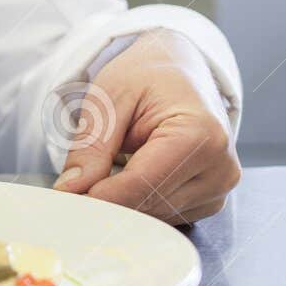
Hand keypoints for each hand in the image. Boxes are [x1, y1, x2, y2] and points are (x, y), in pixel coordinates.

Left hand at [51, 29, 239, 223]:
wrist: (178, 69)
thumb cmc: (147, 76)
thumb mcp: (109, 98)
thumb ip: (91, 146)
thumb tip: (71, 189)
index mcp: (201, 135)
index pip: (142, 184)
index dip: (99, 197)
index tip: (66, 200)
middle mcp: (219, 167)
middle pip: (148, 205)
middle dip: (106, 200)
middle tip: (71, 187)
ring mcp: (218, 187)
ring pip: (153, 216)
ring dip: (122, 201)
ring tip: (107, 167)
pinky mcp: (209, 199)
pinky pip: (163, 215)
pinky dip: (138, 202)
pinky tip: (128, 175)